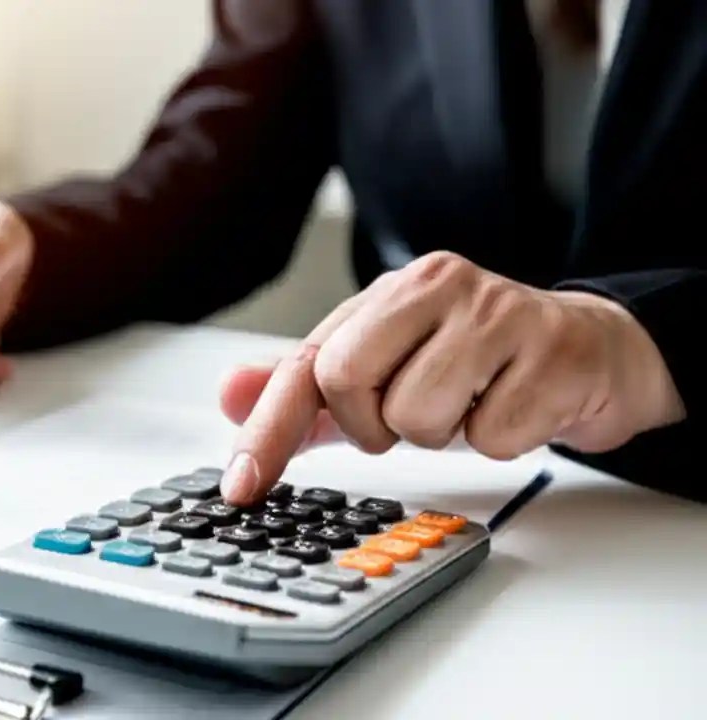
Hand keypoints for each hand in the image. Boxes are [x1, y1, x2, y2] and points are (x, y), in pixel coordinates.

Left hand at [218, 251, 685, 504]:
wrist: (592, 350)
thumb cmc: (477, 362)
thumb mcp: (385, 368)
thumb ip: (308, 388)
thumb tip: (230, 393)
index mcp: (389, 293)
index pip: (306, 364)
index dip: (268, 429)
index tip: (240, 486)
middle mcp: (437, 286)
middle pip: (348, 383)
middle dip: (372, 426)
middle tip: (409, 417)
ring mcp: (498, 314)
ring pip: (419, 417)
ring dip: (442, 434)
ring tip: (472, 405)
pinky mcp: (552, 353)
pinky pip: (493, 437)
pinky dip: (501, 440)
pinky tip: (516, 406)